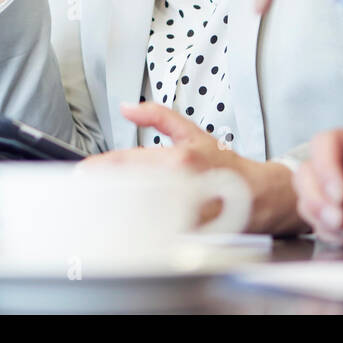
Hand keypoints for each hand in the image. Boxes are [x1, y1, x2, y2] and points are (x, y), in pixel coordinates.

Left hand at [80, 101, 305, 234]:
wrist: (259, 195)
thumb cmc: (227, 167)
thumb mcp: (193, 132)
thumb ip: (158, 117)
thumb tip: (128, 107)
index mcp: (180, 160)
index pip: (129, 162)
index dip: (100, 168)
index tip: (83, 172)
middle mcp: (183, 186)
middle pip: (131, 192)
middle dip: (104, 193)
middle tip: (85, 193)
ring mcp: (186, 213)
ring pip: (143, 217)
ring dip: (120, 214)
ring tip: (102, 212)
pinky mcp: (190, 234)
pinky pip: (160, 234)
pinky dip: (143, 231)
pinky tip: (129, 229)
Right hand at [294, 122, 342, 249]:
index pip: (325, 143)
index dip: (326, 168)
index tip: (341, 195)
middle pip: (306, 173)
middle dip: (319, 200)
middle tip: (342, 219)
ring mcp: (341, 192)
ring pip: (307, 200)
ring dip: (326, 220)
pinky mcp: (342, 217)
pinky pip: (319, 225)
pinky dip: (333, 234)